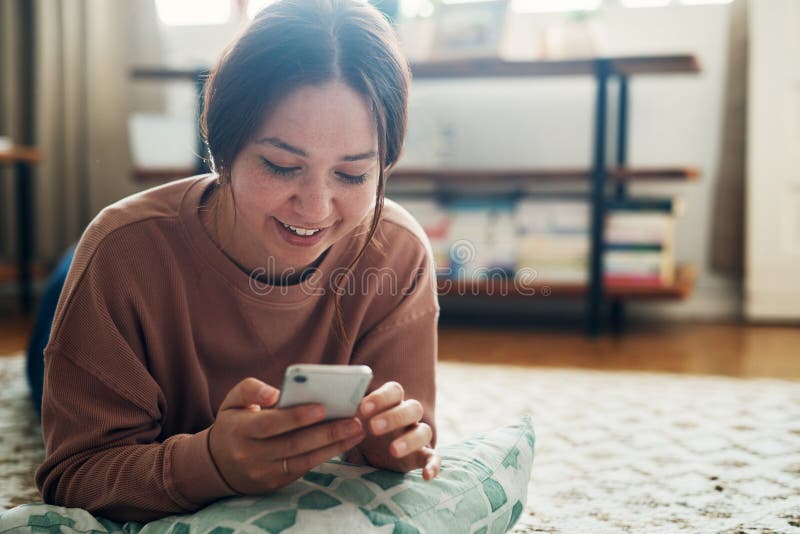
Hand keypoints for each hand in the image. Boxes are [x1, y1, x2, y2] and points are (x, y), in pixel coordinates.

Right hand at [209, 377, 365, 494]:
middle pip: (293, 444)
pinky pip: (305, 468)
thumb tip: (274, 392)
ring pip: (304, 460)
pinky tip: (345, 442)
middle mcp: (251, 455)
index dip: (296, 417)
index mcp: (240, 431)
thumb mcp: (232, 401)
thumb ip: (251, 389)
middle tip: (354, 420)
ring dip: (334, 446)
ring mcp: (265, 472)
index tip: (322, 407)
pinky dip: (327, 455)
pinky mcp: (276, 482)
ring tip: (357, 430)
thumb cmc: (233, 424)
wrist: (217, 464)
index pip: (270, 424)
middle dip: (327, 432)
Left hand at [352, 381, 440, 480]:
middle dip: (394, 417)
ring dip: (410, 440)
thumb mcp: (352, 422)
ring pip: (424, 431)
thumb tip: (333, 409)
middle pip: (412, 408)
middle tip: (373, 428)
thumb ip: (347, 414)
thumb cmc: (360, 430)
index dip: (381, 398)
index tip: (362, 409)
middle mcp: (408, 416)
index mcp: (392, 402)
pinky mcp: (422, 455)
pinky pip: (435, 457)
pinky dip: (434, 465)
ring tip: (393, 451)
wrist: (370, 453)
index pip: (394, 390)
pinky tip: (426, 476)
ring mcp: (417, 435)